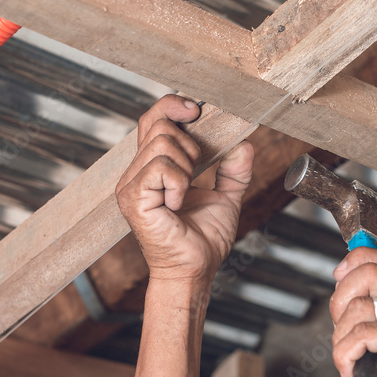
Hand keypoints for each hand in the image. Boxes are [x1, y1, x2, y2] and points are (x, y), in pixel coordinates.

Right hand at [115, 95, 253, 287]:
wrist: (194, 270)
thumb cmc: (202, 239)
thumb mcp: (226, 197)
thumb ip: (235, 170)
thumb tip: (245, 143)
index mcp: (152, 167)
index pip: (153, 120)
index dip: (172, 106)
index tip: (197, 111)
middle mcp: (136, 173)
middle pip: (159, 124)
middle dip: (190, 143)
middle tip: (197, 172)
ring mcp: (130, 185)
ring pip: (163, 143)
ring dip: (187, 166)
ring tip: (185, 193)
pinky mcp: (132, 198)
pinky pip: (161, 168)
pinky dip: (179, 184)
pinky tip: (178, 204)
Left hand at [330, 248, 376, 376]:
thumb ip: (369, 309)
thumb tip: (341, 280)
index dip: (356, 261)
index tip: (339, 275)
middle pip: (367, 274)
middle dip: (340, 300)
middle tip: (341, 332)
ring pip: (358, 308)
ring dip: (341, 338)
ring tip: (349, 359)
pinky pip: (360, 335)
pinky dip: (345, 355)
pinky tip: (351, 370)